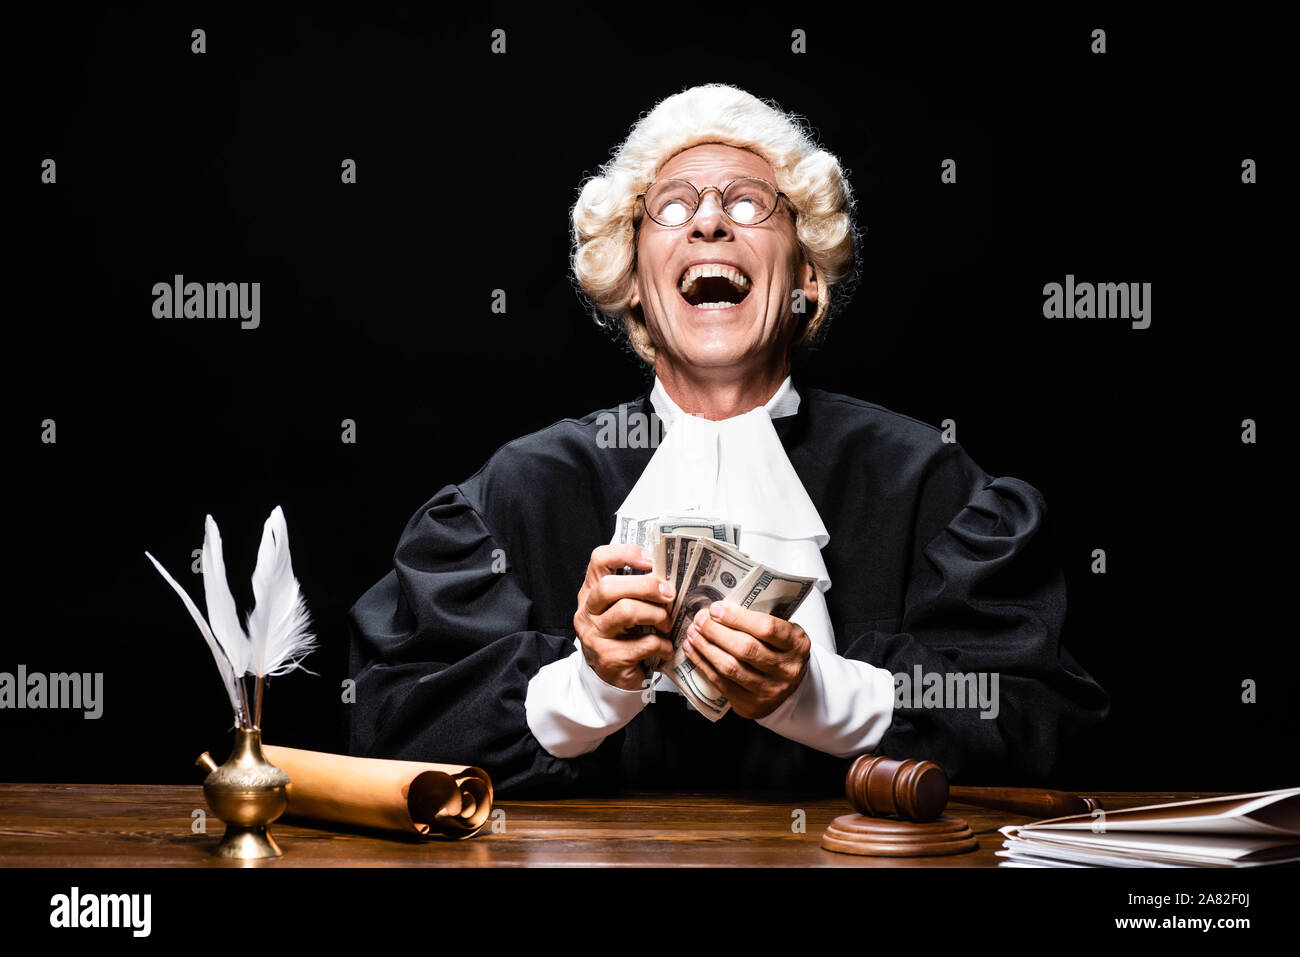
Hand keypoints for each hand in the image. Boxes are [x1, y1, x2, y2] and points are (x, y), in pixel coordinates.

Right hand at [573, 544, 675, 690]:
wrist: (607, 678)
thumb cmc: (621, 636)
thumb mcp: (620, 608)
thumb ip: (634, 590)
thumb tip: (668, 574)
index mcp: (591, 591)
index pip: (599, 560)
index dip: (626, 554)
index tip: (650, 560)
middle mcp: (587, 611)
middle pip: (610, 587)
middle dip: (646, 586)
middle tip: (669, 593)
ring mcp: (594, 635)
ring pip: (626, 611)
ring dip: (656, 615)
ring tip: (667, 624)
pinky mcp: (608, 658)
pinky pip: (642, 643)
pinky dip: (661, 645)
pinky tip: (666, 648)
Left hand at [682, 601, 810, 719]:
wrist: (789, 686)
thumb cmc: (780, 651)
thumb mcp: (782, 632)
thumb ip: (759, 620)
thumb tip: (720, 608)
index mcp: (797, 644)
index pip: (767, 628)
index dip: (737, 618)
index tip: (716, 608)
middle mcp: (787, 670)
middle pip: (745, 648)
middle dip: (716, 631)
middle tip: (700, 619)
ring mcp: (770, 691)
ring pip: (730, 667)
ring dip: (706, 648)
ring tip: (693, 633)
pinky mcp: (751, 705)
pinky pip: (721, 683)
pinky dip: (703, 665)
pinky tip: (693, 651)